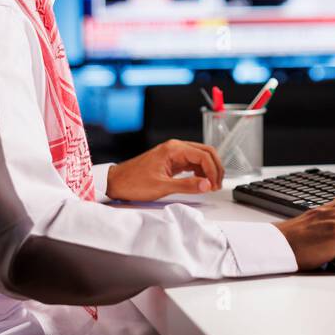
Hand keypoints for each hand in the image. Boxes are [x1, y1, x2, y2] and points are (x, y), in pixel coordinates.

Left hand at [105, 139, 224, 200]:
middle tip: (218, 184)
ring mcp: (173, 154)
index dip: (213, 170)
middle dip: (215, 168)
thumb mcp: (162, 186)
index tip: (215, 185)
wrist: (116, 182)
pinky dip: (200, 171)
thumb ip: (187, 185)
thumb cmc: (133, 182)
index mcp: (174, 149)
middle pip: (205, 152)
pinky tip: (200, 182)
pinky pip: (191, 163)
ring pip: (200, 157)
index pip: (203, 155)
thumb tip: (206, 185)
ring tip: (210, 185)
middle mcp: (175, 147)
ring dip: (208, 170)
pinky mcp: (171, 161)